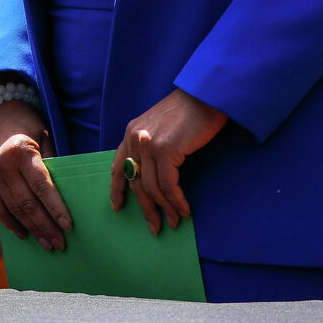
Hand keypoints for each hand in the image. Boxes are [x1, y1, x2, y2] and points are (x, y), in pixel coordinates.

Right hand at [0, 99, 70, 250]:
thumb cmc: (28, 124)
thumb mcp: (44, 136)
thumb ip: (52, 163)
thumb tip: (65, 197)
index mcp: (22, 151)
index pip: (42, 186)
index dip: (55, 208)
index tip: (68, 226)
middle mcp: (3, 163)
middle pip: (27, 202)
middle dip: (45, 226)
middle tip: (59, 243)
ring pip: (12, 208)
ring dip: (31, 228)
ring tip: (46, 243)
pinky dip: (10, 223)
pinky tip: (23, 234)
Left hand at [111, 88, 226, 233]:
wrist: (205, 95)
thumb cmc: (189, 111)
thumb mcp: (160, 127)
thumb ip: (151, 146)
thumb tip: (153, 175)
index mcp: (131, 133)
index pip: (118, 166)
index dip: (117, 189)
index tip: (117, 207)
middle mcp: (135, 138)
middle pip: (136, 182)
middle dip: (145, 208)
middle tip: (155, 227)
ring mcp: (148, 144)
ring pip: (152, 188)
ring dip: (164, 209)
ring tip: (175, 222)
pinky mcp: (166, 150)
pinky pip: (169, 185)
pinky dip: (176, 202)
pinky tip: (184, 211)